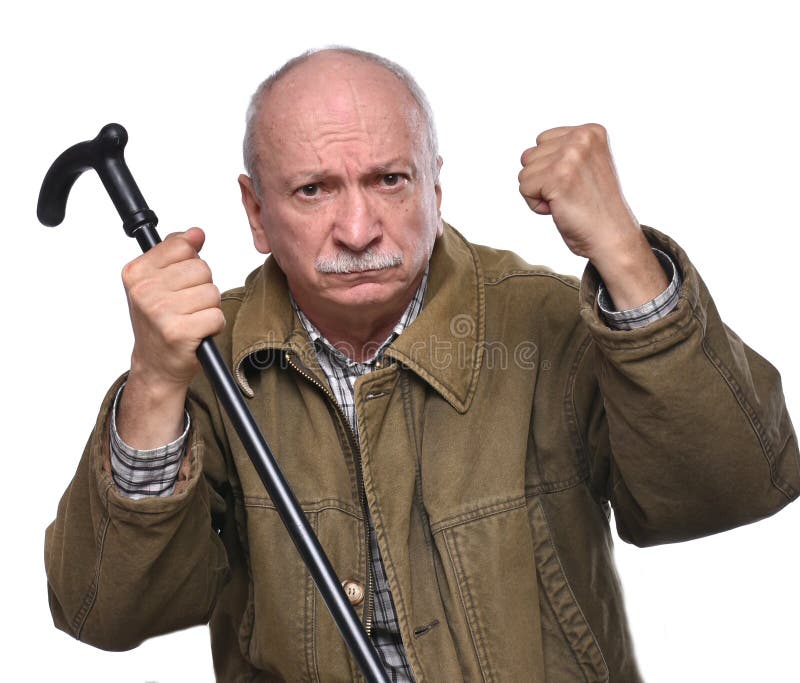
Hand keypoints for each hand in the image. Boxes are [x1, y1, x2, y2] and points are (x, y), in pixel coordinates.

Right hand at [123, 227, 224, 390]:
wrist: (156, 365)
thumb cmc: (160, 322)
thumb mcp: (159, 281)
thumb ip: (176, 252)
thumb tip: (196, 233)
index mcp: (136, 272)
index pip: (182, 246)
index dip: (190, 264)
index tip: (179, 282)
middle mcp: (144, 290)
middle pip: (202, 268)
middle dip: (202, 287)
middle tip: (186, 307)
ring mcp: (160, 312)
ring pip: (212, 292)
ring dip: (209, 308)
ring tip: (191, 320)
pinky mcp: (179, 332)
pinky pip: (216, 316)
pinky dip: (214, 326)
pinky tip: (197, 333)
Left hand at [519, 124, 667, 308]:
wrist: (612, 236)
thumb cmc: (594, 208)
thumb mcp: (583, 165)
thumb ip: (561, 151)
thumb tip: (524, 154)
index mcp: (591, 131)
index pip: (543, 141)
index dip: (551, 168)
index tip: (575, 182)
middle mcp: (582, 137)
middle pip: (530, 155)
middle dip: (542, 180)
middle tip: (570, 194)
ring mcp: (570, 156)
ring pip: (525, 173)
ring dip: (539, 193)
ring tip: (566, 201)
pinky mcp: (558, 176)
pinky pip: (524, 188)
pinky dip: (536, 205)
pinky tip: (559, 209)